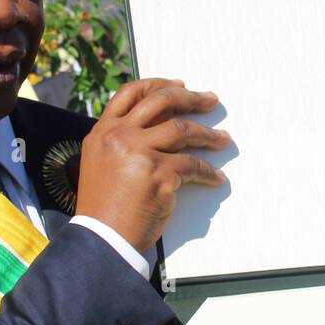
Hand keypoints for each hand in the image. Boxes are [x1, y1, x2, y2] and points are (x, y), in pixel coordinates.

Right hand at [76, 78, 229, 251]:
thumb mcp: (101, 165)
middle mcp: (118, 136)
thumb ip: (121, 143)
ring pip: (182, 130)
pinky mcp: (158, 174)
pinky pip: (192, 166)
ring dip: (208, 134)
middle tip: (211, 100)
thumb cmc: (104, 209)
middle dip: (191, 98)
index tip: (180, 86)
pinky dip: (208, 173)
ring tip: (223, 139)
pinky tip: (216, 178)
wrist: (102, 239)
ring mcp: (138, 153)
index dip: (158, 85)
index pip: (130, 93)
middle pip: (160, 102)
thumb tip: (160, 129)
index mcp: (103, 132)